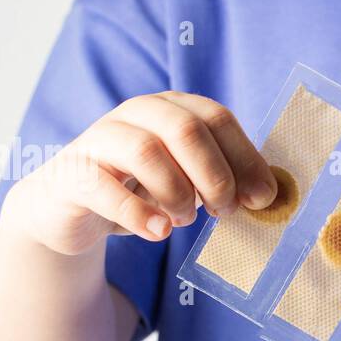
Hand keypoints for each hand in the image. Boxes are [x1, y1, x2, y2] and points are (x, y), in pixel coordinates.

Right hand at [2, 91, 277, 255]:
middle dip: (215, 175)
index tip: (261, 199)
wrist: (70, 210)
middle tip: (225, 211)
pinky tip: (158, 231)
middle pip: (185, 129)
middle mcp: (134, 115)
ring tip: (184, 220)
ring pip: (145, 151)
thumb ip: (224, 181)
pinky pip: (104, 186)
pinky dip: (138, 213)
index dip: (245, 159)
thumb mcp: (186, 181)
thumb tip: (271, 197)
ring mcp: (99, 140)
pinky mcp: (73, 173)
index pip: (216, 118)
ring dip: (177, 194)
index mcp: (170, 109)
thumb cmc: (140, 191)